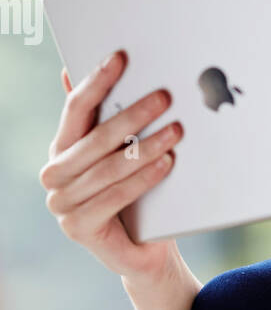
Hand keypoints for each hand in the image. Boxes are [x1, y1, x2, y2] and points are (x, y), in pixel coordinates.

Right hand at [40, 51, 183, 280]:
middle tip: (165, 97)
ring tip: (176, 131)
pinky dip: (143, 179)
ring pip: (109, 167)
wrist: (145, 251)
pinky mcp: (77, 227)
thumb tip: (88, 71)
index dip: (97, 81)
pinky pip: (114, 196)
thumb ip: (107, 118)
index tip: (121, 58)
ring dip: (145, 146)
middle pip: (96, 136)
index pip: (76, 108)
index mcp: (61, 148)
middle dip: (133, 114)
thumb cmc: (137, 197)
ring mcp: (61, 203)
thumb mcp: (124, 154)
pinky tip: (166, 164)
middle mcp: (54, 174)